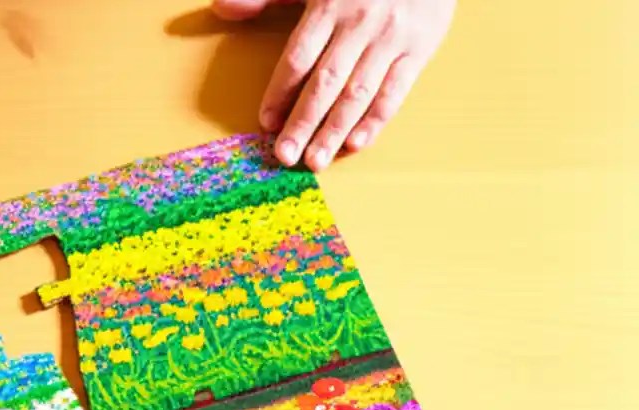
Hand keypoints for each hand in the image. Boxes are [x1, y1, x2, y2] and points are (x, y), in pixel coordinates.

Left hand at [212, 0, 454, 169]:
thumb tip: (222, 7)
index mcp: (329, 6)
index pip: (299, 58)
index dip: (280, 92)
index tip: (266, 122)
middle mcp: (359, 25)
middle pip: (325, 83)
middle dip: (303, 123)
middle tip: (284, 156)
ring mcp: (390, 39)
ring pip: (358, 93)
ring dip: (334, 131)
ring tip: (315, 160)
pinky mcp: (420, 48)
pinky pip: (395, 90)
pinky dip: (376, 120)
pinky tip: (355, 144)